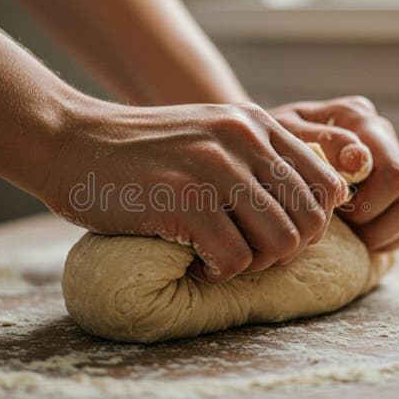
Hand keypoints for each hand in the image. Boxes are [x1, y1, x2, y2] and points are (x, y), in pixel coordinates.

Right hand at [42, 99, 348, 282]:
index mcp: (257, 124)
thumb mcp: (212, 136)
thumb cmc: (142, 152)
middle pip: (310, 222)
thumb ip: (259, 161)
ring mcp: (216, 168)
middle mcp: (245, 140)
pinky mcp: (186, 200)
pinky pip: (235, 261)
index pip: (327, 187)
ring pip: (280, 245)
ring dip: (254, 265)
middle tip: (247, 254)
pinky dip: (218, 274)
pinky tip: (195, 262)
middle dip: (285, 253)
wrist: (71, 142)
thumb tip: (314, 212)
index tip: (272, 235)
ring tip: (220, 258)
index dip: (310, 223)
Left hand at [270, 96, 398, 251]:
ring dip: (383, 231)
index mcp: (358, 116)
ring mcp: (393, 158)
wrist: (258, 145)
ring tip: (347, 229)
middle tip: (339, 222)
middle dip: (374, 220)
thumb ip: (320, 142)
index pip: (392, 173)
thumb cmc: (266, 141)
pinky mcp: (394, 184)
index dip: (366, 203)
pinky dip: (388, 236)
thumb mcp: (282, 134)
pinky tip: (356, 234)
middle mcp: (382, 134)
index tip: (333, 208)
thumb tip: (358, 158)